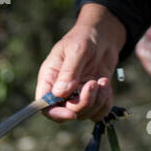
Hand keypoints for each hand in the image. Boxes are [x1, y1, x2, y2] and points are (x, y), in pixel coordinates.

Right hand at [36, 4, 125, 121]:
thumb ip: (69, 71)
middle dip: (83, 103)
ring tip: (102, 80)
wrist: (103, 36)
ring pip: (84, 114)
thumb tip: (60, 93)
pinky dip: (105, 103)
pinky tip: (106, 85)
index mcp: (50, 79)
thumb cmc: (85, 37)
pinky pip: (98, 113)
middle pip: (66, 113)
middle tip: (94, 83)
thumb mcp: (77, 49)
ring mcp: (77, 96)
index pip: (44, 106)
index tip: (71, 114)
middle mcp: (61, 91)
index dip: (56, 114)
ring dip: (97, 100)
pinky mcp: (92, 98)